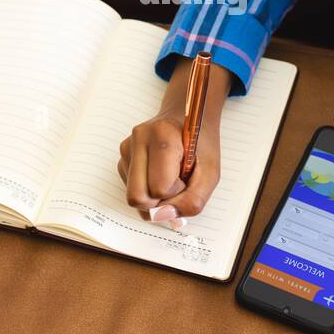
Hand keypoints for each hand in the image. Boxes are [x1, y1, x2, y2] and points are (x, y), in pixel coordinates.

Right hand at [117, 57, 230, 227]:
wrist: (187, 117)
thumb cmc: (200, 144)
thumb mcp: (210, 173)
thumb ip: (193, 200)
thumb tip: (162, 216)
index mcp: (162, 135)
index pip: (160, 188)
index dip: (176, 192)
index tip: (186, 176)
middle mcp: (138, 139)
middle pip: (137, 198)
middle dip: (159, 201)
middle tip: (177, 184)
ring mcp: (126, 147)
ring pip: (133, 196)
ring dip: (154, 196)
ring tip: (169, 175)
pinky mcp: (123, 156)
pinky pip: (131, 189)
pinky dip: (147, 189)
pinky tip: (159, 173)